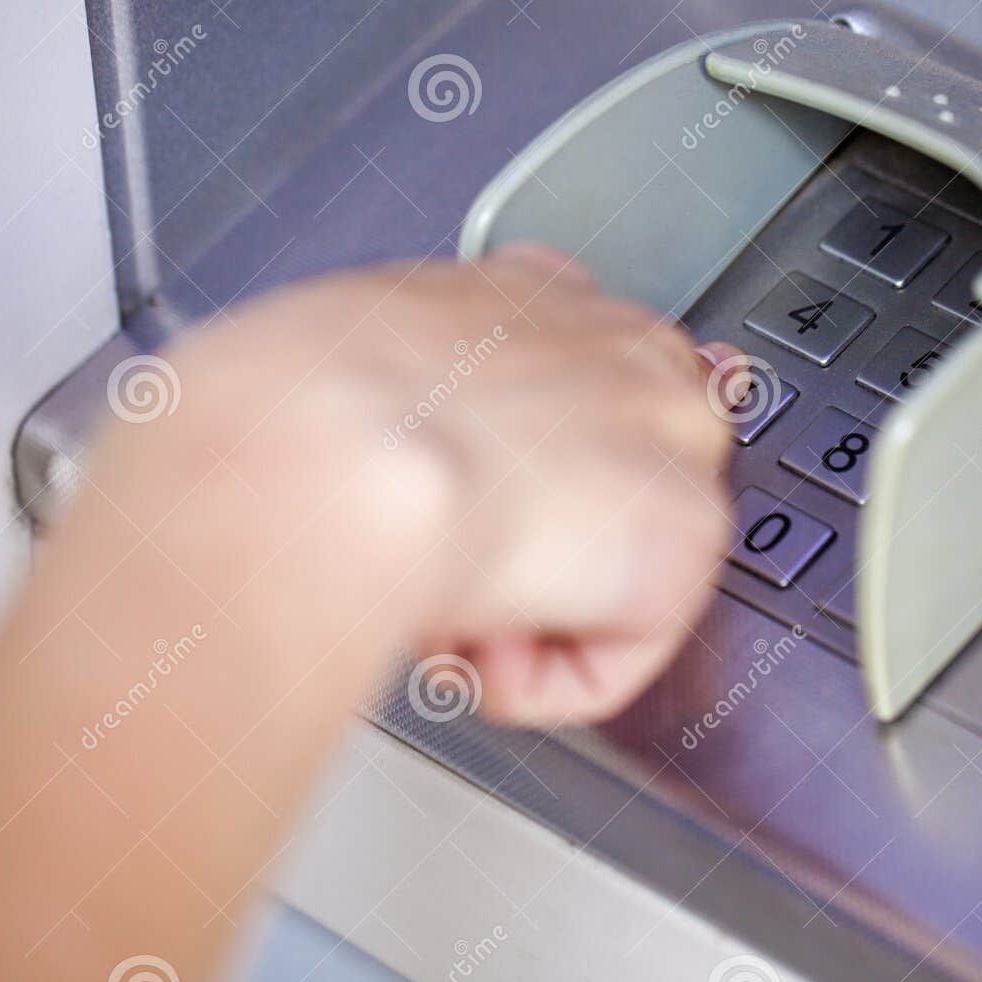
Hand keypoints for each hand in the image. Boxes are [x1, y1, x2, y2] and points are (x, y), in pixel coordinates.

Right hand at [85, 244, 736, 727]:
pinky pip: (609, 663)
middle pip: (614, 488)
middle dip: (531, 552)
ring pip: (611, 579)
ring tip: (440, 600)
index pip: (579, 376)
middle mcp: (623, 350)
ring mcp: (671, 440)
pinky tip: (470, 638)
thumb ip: (411, 385)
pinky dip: (529, 684)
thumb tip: (411, 440)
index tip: (481, 502)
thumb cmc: (298, 408)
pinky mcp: (683, 540)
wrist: (335, 451)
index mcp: (535, 296)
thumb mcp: (340, 357)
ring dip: (525, 620)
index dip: (533, 465)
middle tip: (440, 571)